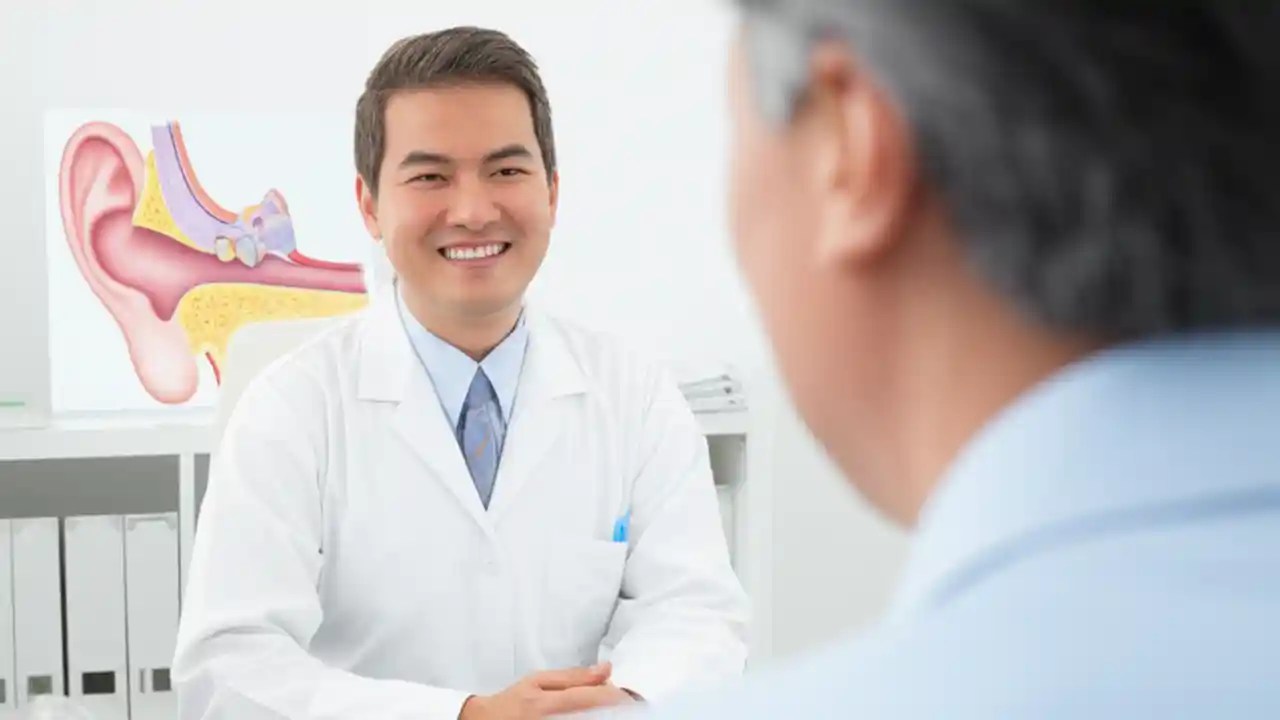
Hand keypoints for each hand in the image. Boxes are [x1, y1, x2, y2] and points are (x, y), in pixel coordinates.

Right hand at [458, 662, 635, 719]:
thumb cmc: (512, 701)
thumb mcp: (538, 681)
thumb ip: (573, 676)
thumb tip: (606, 669)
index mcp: (547, 704)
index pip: (592, 700)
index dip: (617, 697)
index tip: (629, 696)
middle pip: (595, 718)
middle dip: (615, 711)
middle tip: (628, 706)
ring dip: (606, 717)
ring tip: (612, 711)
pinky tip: (594, 718)